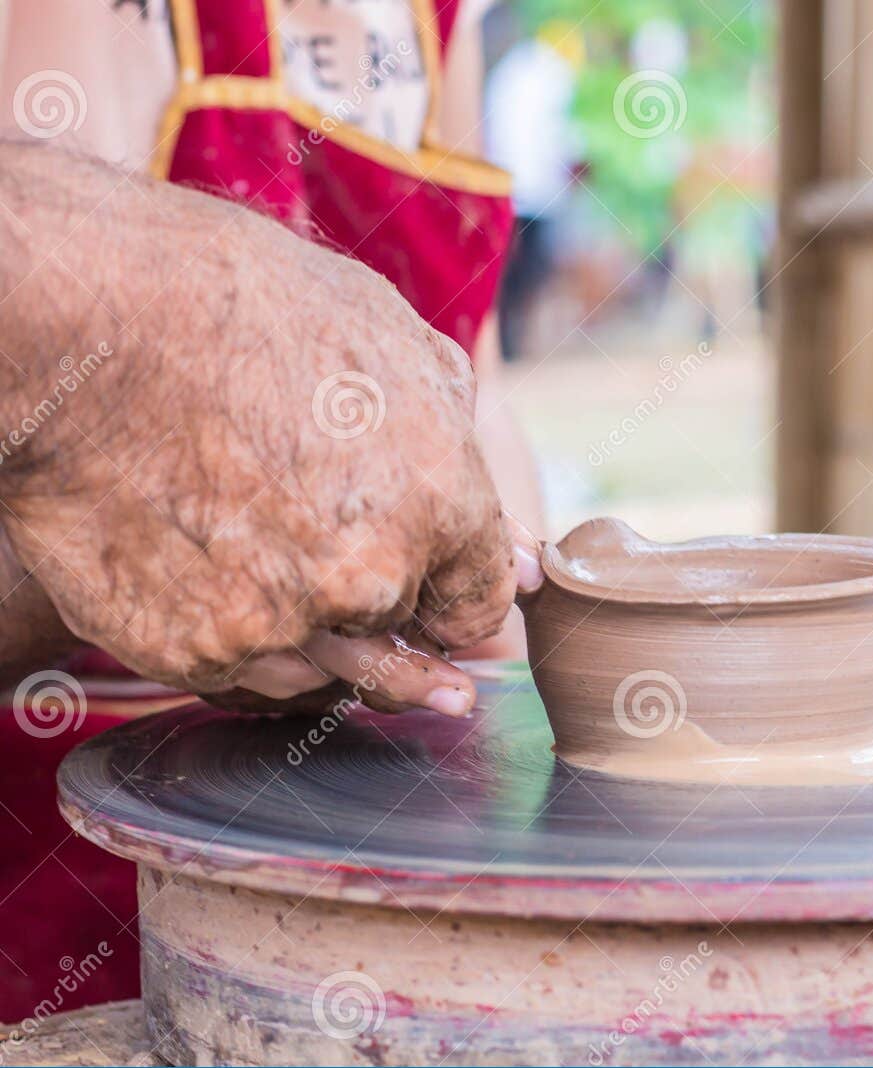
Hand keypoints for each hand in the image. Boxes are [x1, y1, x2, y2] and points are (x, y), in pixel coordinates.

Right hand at [0, 144, 541, 713]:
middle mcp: (370, 580)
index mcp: (439, 501)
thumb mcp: (388, 337)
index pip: (482, 606)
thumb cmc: (234, 307)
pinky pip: (248, 679)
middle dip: (387, 609)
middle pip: (407, 643)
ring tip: (262, 551)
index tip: (433, 588)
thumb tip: (518, 553)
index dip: (458, 597)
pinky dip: (242, 644)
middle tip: (329, 551)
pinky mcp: (192, 653)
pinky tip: (217, 578)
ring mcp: (279, 625)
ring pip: (330, 672)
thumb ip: (459, 446)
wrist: (77, 324)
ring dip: (315, 635)